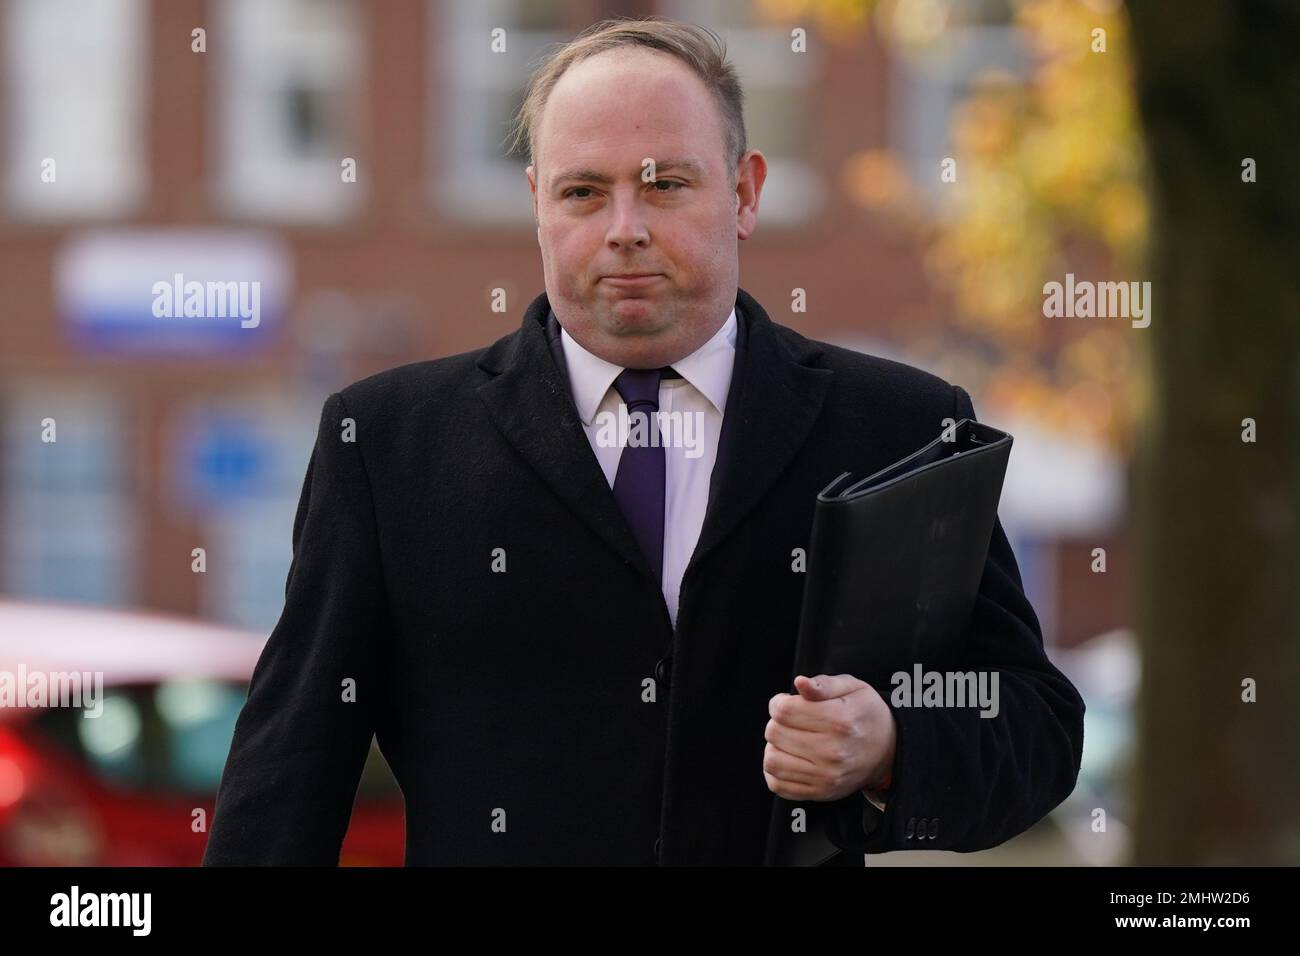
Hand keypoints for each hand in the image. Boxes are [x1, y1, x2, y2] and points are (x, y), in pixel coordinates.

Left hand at [763, 674, 896, 801]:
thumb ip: (823, 684)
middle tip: (791, 721)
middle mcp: (833, 752)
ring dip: (774, 746)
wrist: (888, 751)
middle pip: (774, 733)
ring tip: (789, 740)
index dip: (778, 702)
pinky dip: (775, 771)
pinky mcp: (820, 793)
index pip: (784, 711)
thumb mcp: (852, 688)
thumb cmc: (865, 714)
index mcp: (839, 721)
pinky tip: (789, 758)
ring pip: (771, 761)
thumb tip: (800, 683)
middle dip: (777, 722)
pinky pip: (778, 785)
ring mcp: (826, 776)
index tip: (786, 702)